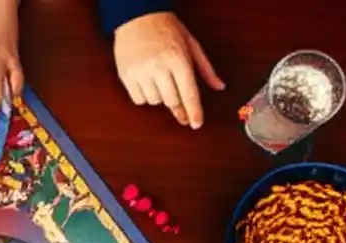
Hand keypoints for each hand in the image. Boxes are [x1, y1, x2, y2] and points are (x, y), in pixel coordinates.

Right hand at [112, 12, 223, 128]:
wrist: (137, 16)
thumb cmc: (166, 29)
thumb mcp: (191, 44)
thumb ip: (205, 69)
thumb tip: (219, 86)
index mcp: (178, 59)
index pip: (189, 94)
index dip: (194, 112)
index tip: (196, 123)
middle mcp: (159, 67)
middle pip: (172, 101)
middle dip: (178, 107)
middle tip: (181, 110)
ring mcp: (141, 72)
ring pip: (155, 102)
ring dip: (160, 97)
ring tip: (160, 81)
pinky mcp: (126, 76)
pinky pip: (139, 99)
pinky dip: (145, 96)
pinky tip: (147, 82)